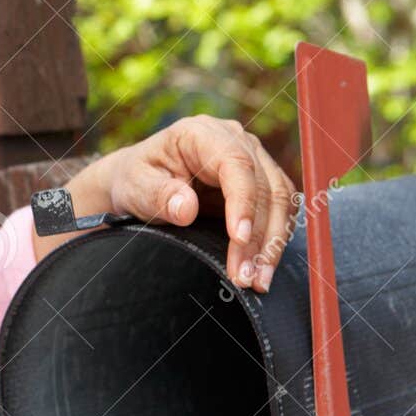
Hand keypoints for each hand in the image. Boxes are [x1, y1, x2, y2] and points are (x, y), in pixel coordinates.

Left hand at [42, 115, 296, 292]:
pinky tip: (263, 267)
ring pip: (280, 200)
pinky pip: (280, 209)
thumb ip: (159, 196)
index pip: (236, 164)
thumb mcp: (136, 187)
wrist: (139, 181)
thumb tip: (187, 209)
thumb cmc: (136, 180)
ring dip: (272, 243)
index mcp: (202, 134)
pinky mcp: (260, 180)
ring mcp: (252, 158)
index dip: (243, 202)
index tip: (238, 239)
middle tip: (245, 277)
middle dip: (258, 236)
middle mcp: (235, 140)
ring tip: (258, 280)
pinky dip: (274, 239)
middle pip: (264, 186)